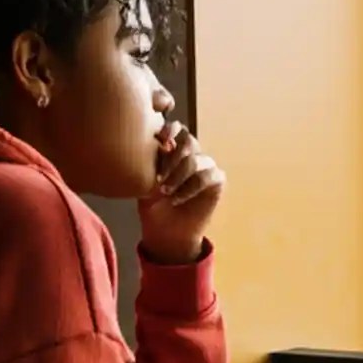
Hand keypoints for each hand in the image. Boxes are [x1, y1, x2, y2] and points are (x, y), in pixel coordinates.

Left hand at [138, 122, 225, 264]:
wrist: (167, 234)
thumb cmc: (153, 208)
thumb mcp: (146, 184)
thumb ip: (154, 164)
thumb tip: (163, 146)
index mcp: (172, 151)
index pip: (176, 130)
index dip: (171, 128)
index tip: (161, 137)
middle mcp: (190, 156)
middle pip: (188, 141)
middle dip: (173, 158)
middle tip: (159, 178)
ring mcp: (205, 167)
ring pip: (197, 159)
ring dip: (180, 175)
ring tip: (167, 192)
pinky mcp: (216, 181)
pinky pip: (208, 176)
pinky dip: (191, 187)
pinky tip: (178, 199)